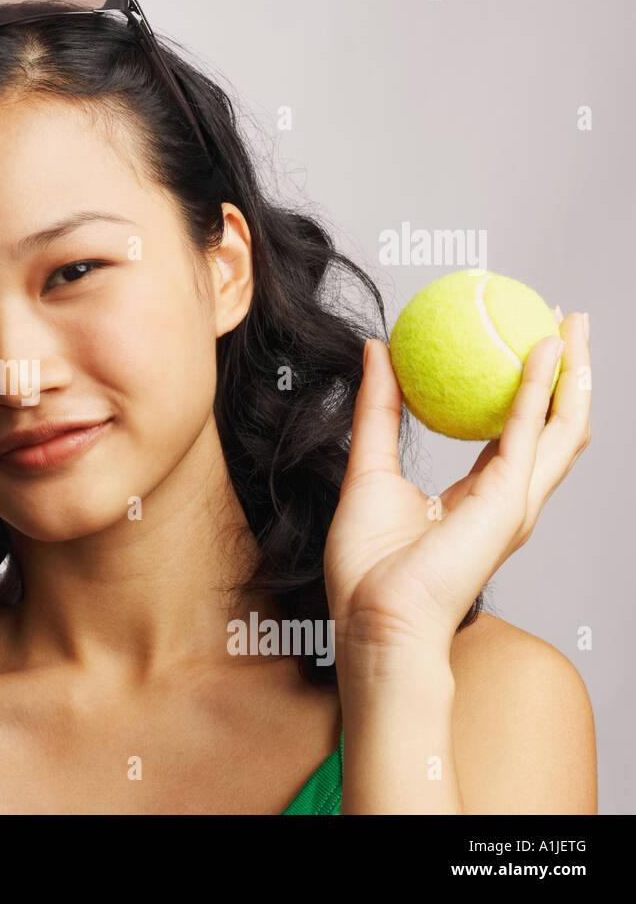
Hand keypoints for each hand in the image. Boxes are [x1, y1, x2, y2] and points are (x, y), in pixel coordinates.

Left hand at [324, 310, 591, 652]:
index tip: (519, 344)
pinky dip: (540, 387)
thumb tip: (376, 350)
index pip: (513, 434)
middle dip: (565, 372)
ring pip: (562, 425)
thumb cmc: (367, 566)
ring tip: (570, 323)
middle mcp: (508, 500)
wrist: (376, 617)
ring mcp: (516, 502)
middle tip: (561, 320)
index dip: (524, 391)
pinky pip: (528, 431)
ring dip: (572, 371)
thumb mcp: (369, 469)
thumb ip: (378, 410)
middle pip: (552, 424)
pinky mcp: (509, 501)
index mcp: (478, 498)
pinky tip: (544, 348)